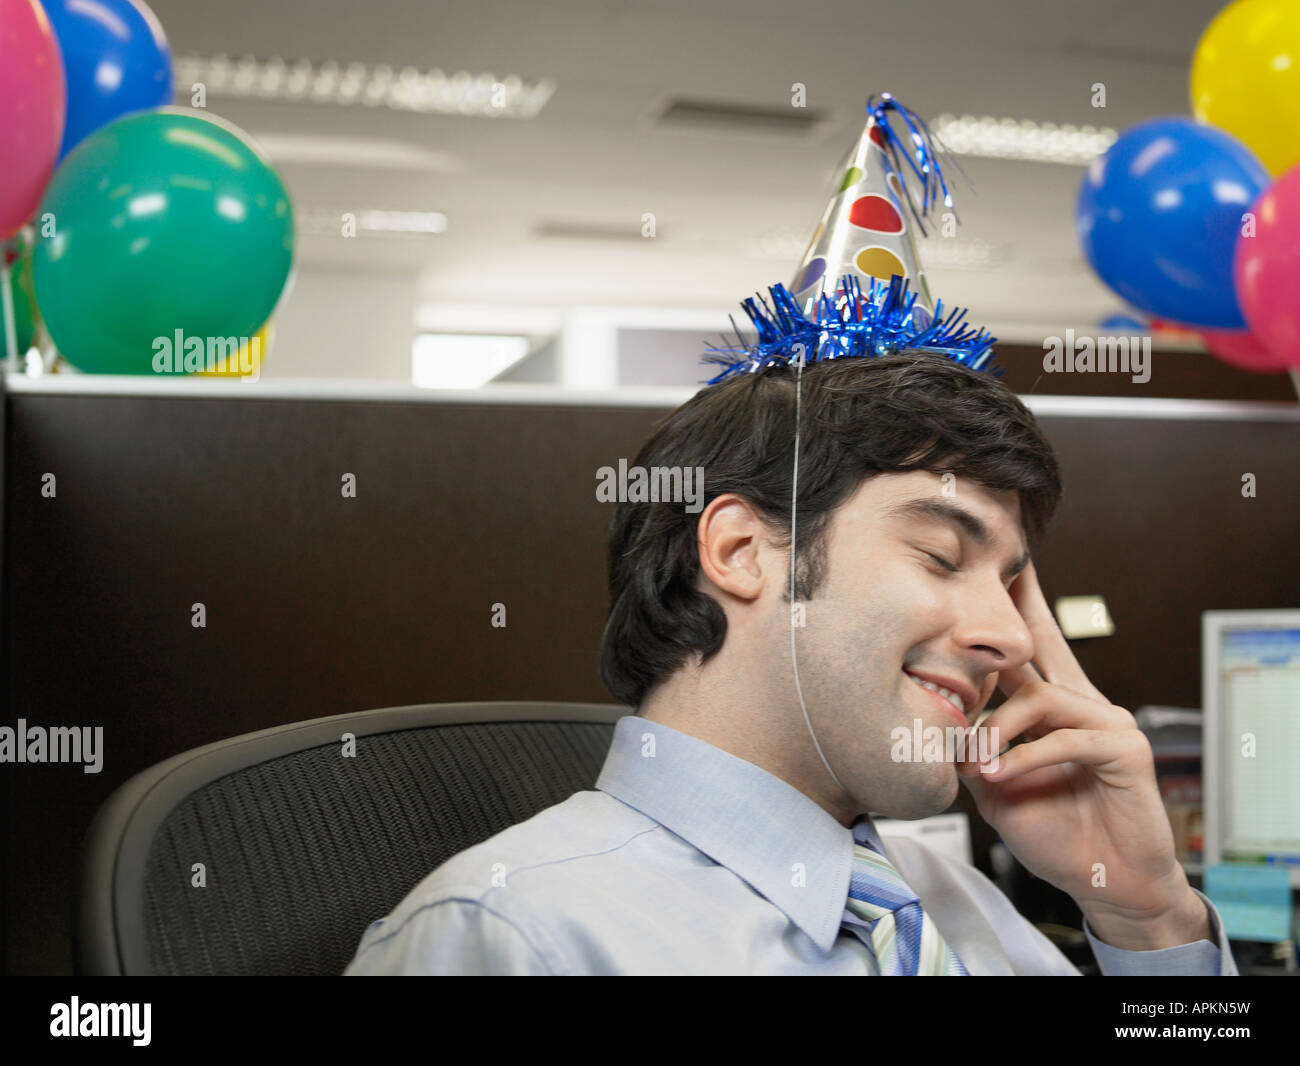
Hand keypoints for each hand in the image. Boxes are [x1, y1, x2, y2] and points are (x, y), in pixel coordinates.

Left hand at [957, 562, 1209, 949]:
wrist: (1104, 880)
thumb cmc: (1053, 830)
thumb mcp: (994, 784)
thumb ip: (971, 748)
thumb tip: (932, 722)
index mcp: (1050, 706)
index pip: (1026, 646)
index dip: (1014, 605)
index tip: (994, 566)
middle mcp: (1081, 701)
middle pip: (1043, 642)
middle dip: (1018, 605)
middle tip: (995, 569)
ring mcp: (1107, 720)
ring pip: (1038, 698)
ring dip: (998, 730)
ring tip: (977, 763)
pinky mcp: (1125, 747)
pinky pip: (1063, 738)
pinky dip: (1024, 758)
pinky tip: (999, 777)